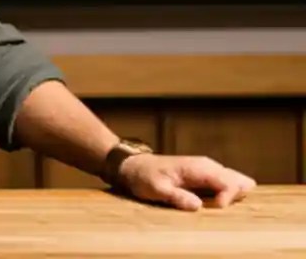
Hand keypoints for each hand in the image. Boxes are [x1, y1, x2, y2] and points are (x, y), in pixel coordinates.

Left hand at [117, 154, 255, 210]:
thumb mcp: (156, 188)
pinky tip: (218, 205)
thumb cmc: (144, 176)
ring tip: (219, 208)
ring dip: (234, 197)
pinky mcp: (206, 177)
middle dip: (236, 198)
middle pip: (240, 182)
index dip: (228, 198)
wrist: (135, 166)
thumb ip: (177, 196)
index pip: (229, 182)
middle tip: (220, 209)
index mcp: (199, 168)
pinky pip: (227, 185)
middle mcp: (208, 166)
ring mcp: (209, 170)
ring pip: (237, 183)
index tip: (216, 208)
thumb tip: (198, 206)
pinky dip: (228, 196)